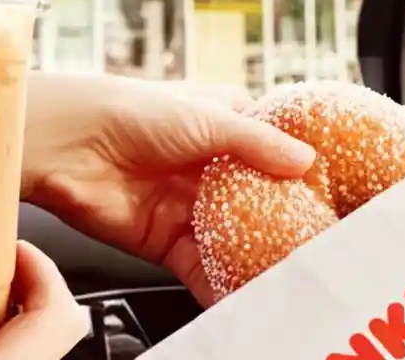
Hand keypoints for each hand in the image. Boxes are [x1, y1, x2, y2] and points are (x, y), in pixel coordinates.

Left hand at [22, 75, 315, 306]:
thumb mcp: (209, 117)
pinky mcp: (165, 242)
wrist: (69, 144)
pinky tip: (247, 293)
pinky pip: (201, 267)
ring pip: (235, 239)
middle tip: (321, 246)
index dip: (301, 172)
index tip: (336, 194)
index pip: (274, 151)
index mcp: (224, 125)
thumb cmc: (131, 110)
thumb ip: (258, 143)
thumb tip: (305, 162)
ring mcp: (189, 205)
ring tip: (294, 277)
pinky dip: (221, 283)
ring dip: (258, 257)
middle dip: (286, 224)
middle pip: (259, 202)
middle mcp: (210, 167)